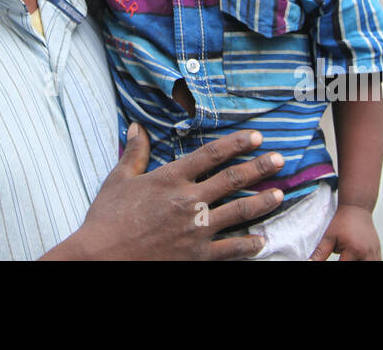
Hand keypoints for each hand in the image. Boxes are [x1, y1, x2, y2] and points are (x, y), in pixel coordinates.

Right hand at [42, 124, 286, 259]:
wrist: (102, 257)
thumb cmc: (107, 218)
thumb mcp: (118, 180)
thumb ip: (134, 153)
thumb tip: (136, 126)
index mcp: (170, 178)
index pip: (211, 154)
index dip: (236, 143)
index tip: (256, 137)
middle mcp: (189, 201)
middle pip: (233, 179)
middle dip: (260, 167)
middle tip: (280, 159)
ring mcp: (196, 230)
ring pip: (240, 211)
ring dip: (264, 202)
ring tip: (281, 194)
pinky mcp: (197, 255)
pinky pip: (231, 249)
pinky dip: (250, 245)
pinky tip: (263, 240)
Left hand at [309, 203, 380, 260]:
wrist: (357, 208)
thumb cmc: (342, 221)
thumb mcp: (329, 237)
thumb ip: (320, 253)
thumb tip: (309, 261)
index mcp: (354, 250)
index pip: (343, 266)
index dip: (335, 266)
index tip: (334, 259)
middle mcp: (367, 254)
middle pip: (356, 267)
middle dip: (346, 262)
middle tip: (342, 255)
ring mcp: (374, 254)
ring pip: (367, 265)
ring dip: (357, 262)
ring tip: (348, 255)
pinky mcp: (378, 253)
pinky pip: (375, 262)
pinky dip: (365, 261)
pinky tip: (357, 256)